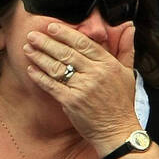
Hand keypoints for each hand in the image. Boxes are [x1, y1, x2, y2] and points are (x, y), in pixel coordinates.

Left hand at [24, 22, 139, 154]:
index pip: (84, 44)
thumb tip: (130, 28)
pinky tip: (31, 69)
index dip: (66, 34)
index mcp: (109, 64)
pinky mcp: (71, 101)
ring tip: (28, 48)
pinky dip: (39, 76)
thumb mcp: (128, 73)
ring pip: (57, 67)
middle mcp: (96, 74)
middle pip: (67, 53)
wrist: (118, 131)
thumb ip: (126, 48)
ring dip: (39, 56)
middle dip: (47, 42)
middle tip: (33, 35)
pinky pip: (51, 85)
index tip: (52, 27)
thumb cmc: (122, 102)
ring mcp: (83, 88)